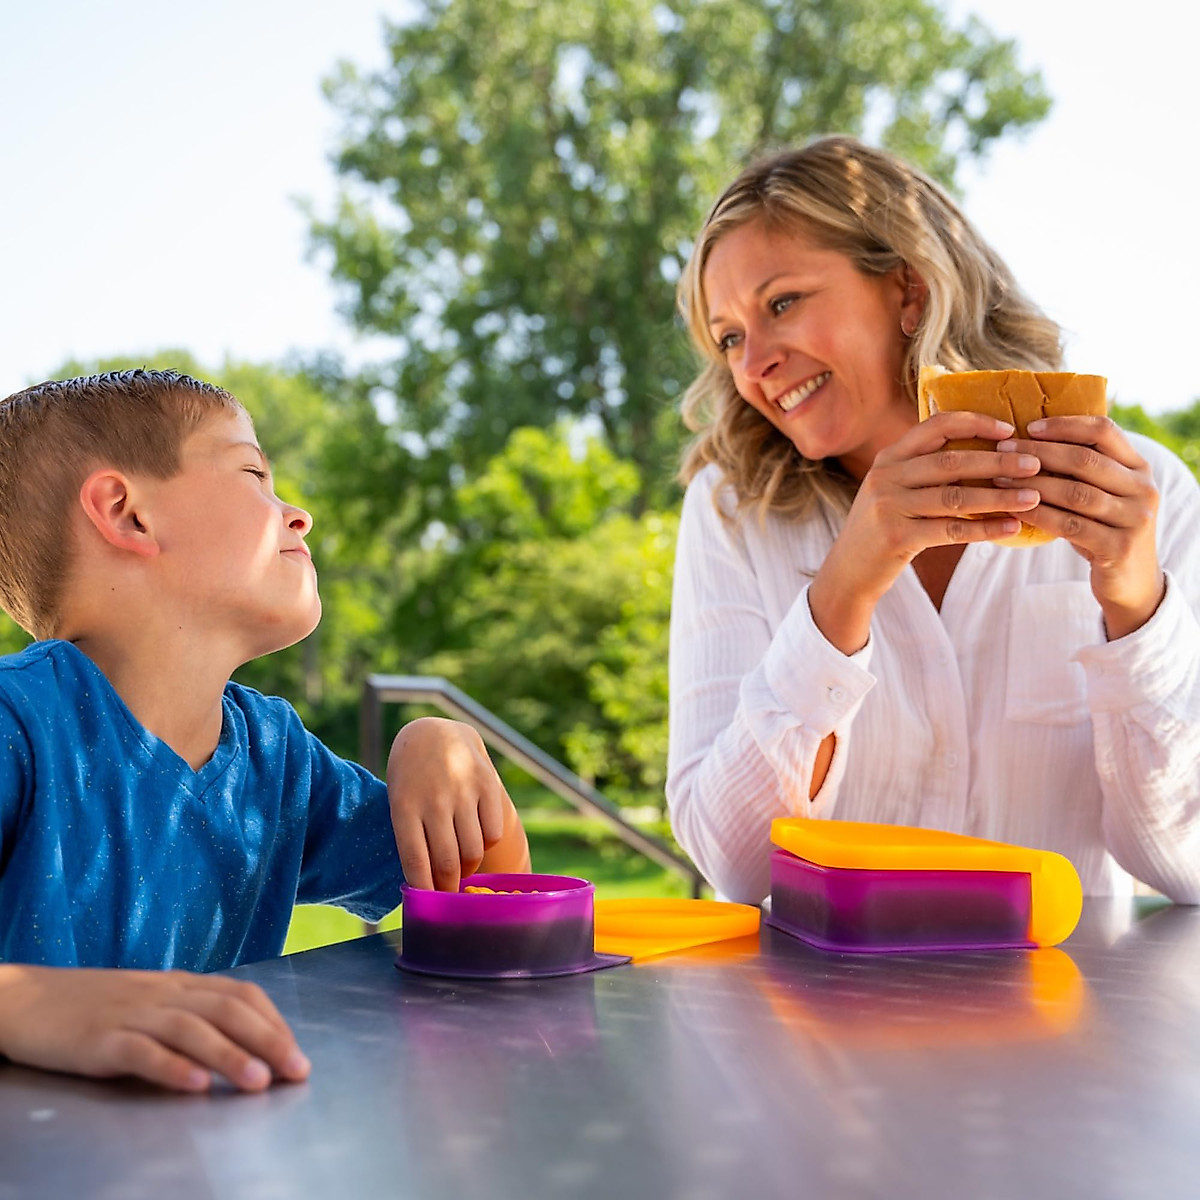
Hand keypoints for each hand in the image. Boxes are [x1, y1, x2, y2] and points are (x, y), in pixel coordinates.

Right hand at [0, 964, 309, 1092]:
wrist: (24, 998)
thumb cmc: (93, 1005)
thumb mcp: (150, 1001)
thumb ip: (190, 1016)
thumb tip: (242, 1043)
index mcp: (180, 984)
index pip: (241, 995)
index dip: (274, 1023)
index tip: (298, 1055)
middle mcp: (163, 994)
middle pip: (227, 1009)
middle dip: (268, 1040)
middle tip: (295, 1072)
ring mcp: (131, 1014)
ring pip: (191, 1029)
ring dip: (230, 1055)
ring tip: (258, 1083)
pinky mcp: (99, 1040)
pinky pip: (141, 1052)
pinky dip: (171, 1067)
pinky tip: (195, 1085)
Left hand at [387, 717, 530, 890]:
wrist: (432, 733)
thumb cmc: (410, 780)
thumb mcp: (400, 802)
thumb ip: (412, 837)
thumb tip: (427, 886)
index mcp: (404, 806)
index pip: (415, 861)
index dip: (423, 889)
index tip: (428, 903)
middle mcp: (434, 799)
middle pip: (447, 862)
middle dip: (448, 886)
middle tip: (448, 891)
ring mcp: (462, 791)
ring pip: (473, 851)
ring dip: (468, 867)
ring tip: (462, 866)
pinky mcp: (486, 784)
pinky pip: (493, 833)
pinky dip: (486, 844)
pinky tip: (476, 838)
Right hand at [810, 411, 1041, 652]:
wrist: (849, 571)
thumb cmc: (884, 527)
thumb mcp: (894, 489)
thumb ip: (926, 469)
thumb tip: (987, 453)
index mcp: (889, 457)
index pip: (936, 426)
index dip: (975, 424)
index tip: (1010, 431)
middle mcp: (886, 476)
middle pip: (952, 461)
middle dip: (998, 462)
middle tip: (1035, 464)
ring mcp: (889, 507)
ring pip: (956, 497)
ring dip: (999, 497)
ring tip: (1034, 497)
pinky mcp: (897, 537)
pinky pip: (951, 530)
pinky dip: (985, 528)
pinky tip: (1011, 528)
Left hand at [995, 415, 1164, 638]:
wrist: (1130, 581)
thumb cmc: (1103, 529)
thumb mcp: (1101, 494)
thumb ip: (1081, 470)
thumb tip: (1027, 439)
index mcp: (1139, 467)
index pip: (1104, 431)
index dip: (1065, 425)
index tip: (1028, 427)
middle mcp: (1143, 489)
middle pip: (1085, 460)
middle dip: (1039, 453)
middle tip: (1003, 450)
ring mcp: (1134, 519)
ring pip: (1075, 493)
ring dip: (1033, 483)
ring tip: (1000, 478)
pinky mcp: (1118, 547)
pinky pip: (1069, 525)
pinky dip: (1037, 514)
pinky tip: (1012, 509)